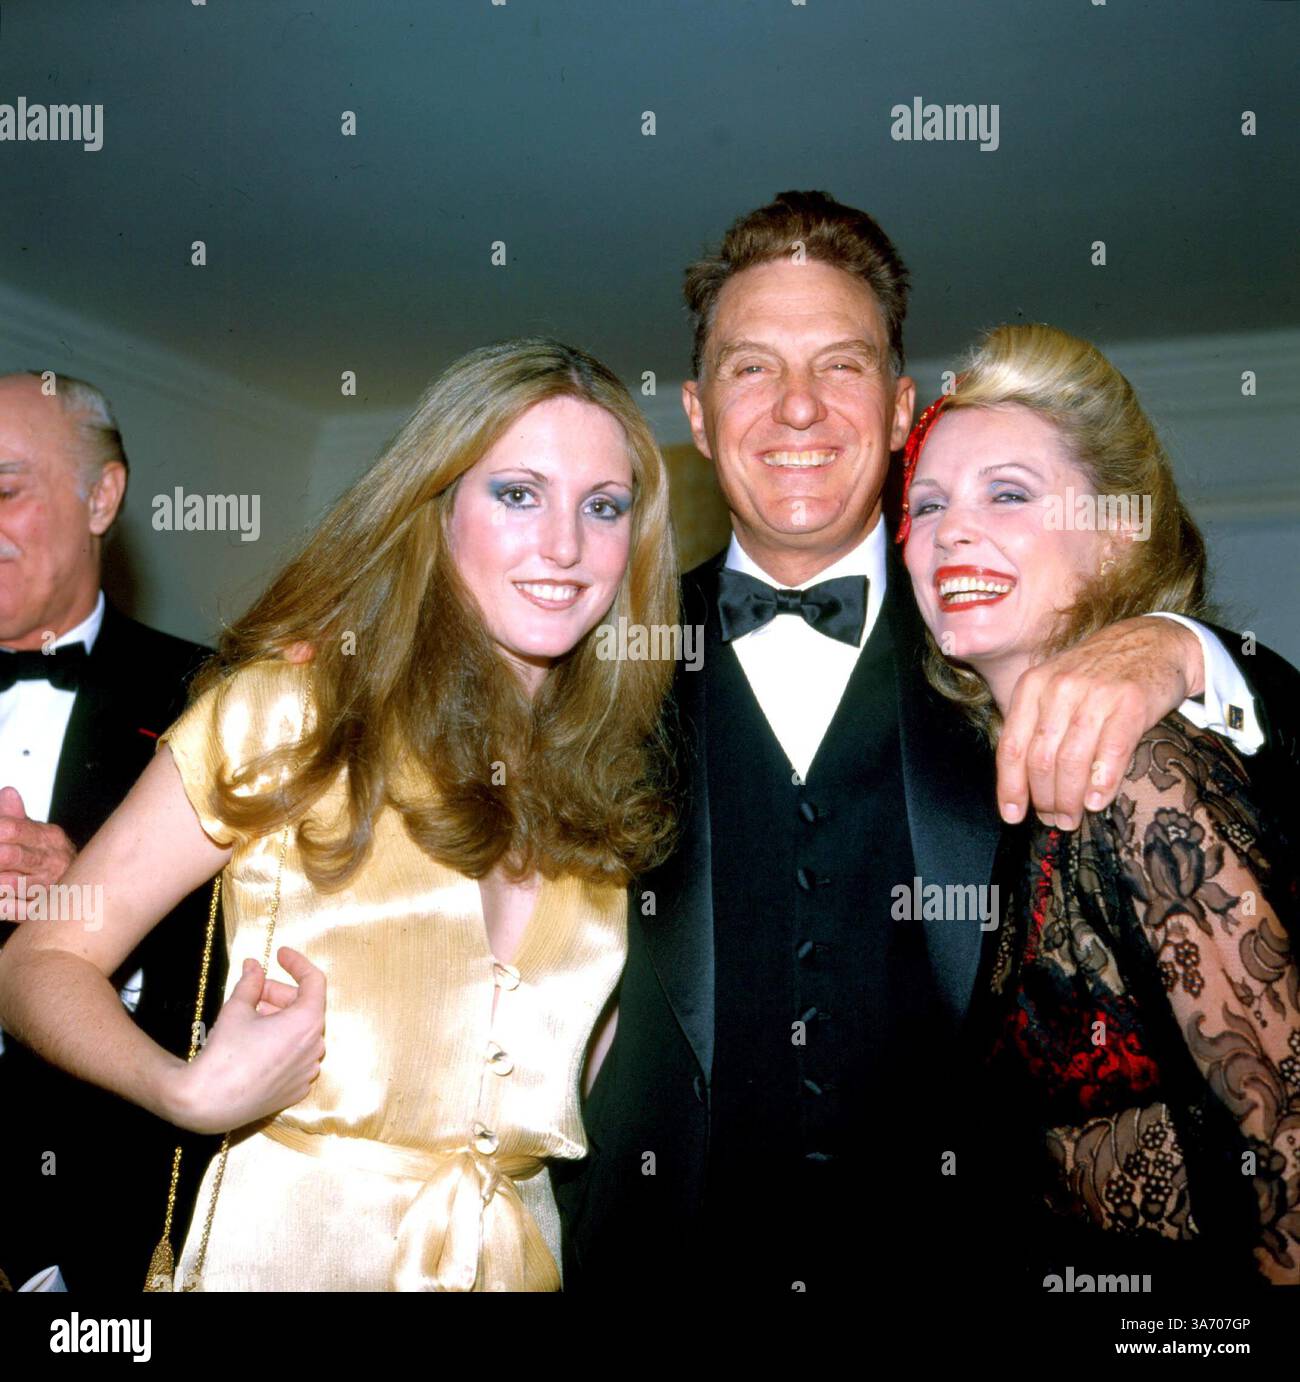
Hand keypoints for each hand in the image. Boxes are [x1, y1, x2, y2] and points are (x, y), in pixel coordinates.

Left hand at [0, 787, 76, 919]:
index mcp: (50, 839)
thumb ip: (17, 817)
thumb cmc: (52, 864)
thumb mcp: (37, 836)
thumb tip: (8, 793)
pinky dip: (2, 905)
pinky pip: (13, 910)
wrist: (86, 896)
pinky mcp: (41, 913)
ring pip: (10, 884)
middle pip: (12, 855)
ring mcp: (47, 888)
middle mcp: (51, 862)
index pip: (14, 828)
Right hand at [170, 946, 325, 1134]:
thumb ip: (251, 983)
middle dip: (279, 994)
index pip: (314, 981)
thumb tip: (254, 966)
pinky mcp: (296, 1090)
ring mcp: (308, 1071)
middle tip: (253, 989)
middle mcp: (316, 1047)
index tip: (279, 955)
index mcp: (308, 1023)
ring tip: (250, 1016)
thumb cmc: (224, 1052)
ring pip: (300, 1033)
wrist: (208, 1102)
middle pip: (305, 1008)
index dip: (297, 963)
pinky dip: (281, 1044)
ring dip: (280, 1019)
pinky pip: (295, 1058)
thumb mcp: (237, 1008)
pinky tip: (255, 1043)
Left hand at [996, 617, 1202, 829]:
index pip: (1012, 747)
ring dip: (1069, 799)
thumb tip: (1020, 781)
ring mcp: (1094, 694)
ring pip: (1071, 760)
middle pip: (1040, 759)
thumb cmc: (1099, 674)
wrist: (1154, 642)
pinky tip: (1096, 802)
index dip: (1010, 787)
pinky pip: (1110, 751)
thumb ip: (1036, 725)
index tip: (1013, 816)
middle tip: (1053, 820)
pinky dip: (1101, 783)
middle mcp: (1058, 688)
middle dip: (1044, 799)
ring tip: (1072, 818)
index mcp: (1032, 686)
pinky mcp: (1130, 702)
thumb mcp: (1056, 687)